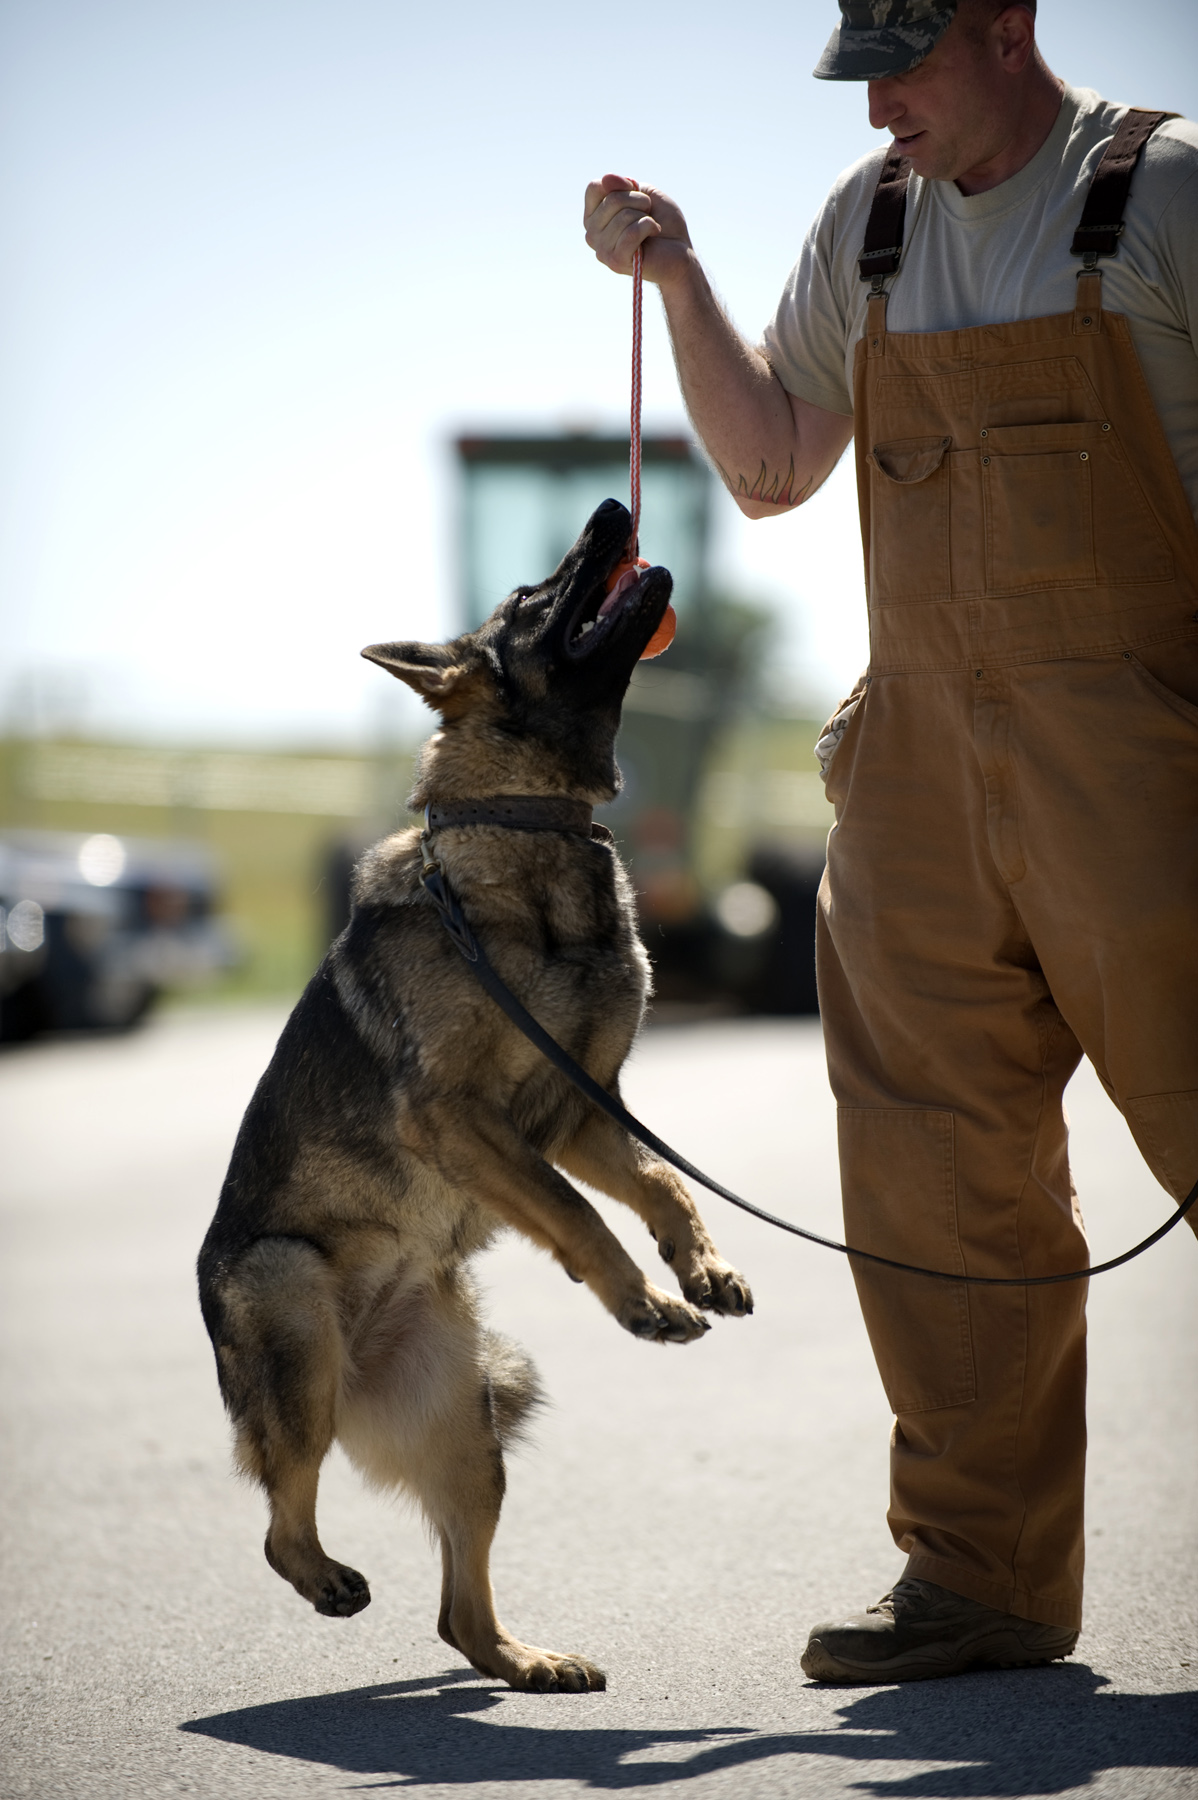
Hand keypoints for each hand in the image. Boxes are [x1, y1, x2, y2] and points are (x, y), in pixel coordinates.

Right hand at [583, 173, 693, 287]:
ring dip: (646, 216)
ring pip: (624, 216)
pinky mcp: (617, 261)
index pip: (594, 188)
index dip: (619, 183)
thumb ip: (622, 185)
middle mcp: (592, 235)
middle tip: (649, 214)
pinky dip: (650, 226)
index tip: (635, 189)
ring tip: (651, 227)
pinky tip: (654, 234)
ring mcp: (603, 250)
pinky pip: (632, 232)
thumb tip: (605, 178)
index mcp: (594, 217)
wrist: (681, 253)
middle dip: (639, 201)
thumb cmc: (663, 223)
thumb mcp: (644, 193)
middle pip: (612, 200)